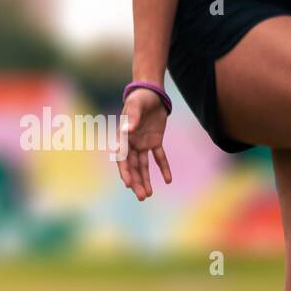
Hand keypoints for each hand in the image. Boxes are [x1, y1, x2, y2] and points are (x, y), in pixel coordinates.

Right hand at [116, 87, 171, 201]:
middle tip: (141, 197)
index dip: (125, 172)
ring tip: (148, 195)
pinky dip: (163, 168)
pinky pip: (159, 157)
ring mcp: (143, 143)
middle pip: (132, 166)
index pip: (122, 158)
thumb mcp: (135, 106)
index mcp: (123, 137)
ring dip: (145, 179)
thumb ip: (132, 117)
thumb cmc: (139, 98)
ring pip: (143, 166)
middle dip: (136, 182)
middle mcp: (131, 143)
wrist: (151, 93)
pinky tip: (168, 180)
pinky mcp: (155, 142)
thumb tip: (127, 130)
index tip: (129, 184)